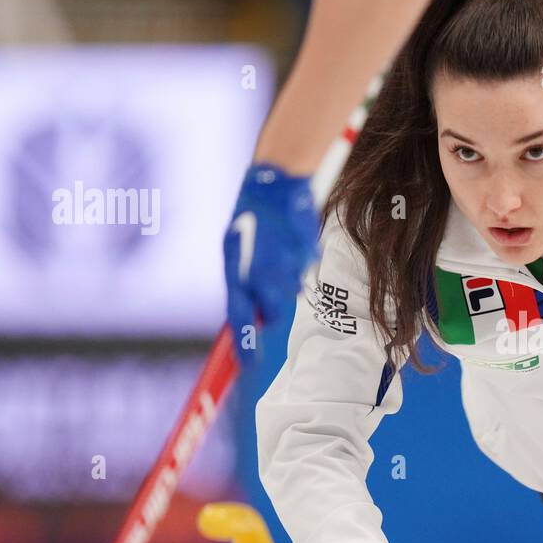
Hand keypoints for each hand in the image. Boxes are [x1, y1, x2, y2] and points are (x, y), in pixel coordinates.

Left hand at [222, 164, 320, 360]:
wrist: (272, 178)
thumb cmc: (254, 220)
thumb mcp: (241, 255)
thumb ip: (247, 288)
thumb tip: (259, 322)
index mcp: (233, 266)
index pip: (237, 311)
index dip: (244, 340)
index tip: (248, 364)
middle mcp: (253, 259)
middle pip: (273, 304)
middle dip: (278, 305)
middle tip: (279, 289)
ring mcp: (278, 247)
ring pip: (293, 283)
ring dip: (292, 275)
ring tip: (284, 252)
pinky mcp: (300, 233)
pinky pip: (308, 257)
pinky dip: (305, 252)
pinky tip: (296, 237)